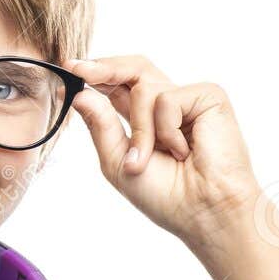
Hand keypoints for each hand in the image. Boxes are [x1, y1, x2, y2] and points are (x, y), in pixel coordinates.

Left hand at [68, 55, 264, 255]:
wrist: (204, 211)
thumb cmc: (168, 197)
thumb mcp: (118, 163)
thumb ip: (101, 127)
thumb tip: (80, 95)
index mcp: (147, 121)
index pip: (120, 86)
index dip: (96, 76)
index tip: (70, 70)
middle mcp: (169, 107)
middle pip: (134, 69)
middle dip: (105, 67)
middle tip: (78, 69)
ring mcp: (189, 100)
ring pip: (144, 88)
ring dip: (139, 130)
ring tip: (145, 161)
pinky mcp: (208, 97)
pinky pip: (168, 99)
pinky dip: (166, 129)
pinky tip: (184, 152)